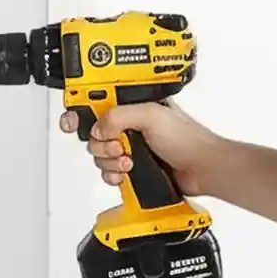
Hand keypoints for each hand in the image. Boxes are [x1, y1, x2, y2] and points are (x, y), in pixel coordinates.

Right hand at [59, 101, 223, 196]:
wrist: (202, 169)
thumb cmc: (188, 139)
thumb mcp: (150, 115)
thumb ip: (118, 116)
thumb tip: (98, 128)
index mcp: (133, 104)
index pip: (98, 102)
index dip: (81, 110)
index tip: (74, 120)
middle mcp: (129, 124)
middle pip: (94, 132)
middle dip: (101, 143)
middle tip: (117, 146)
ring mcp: (130, 147)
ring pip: (100, 154)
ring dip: (110, 161)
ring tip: (129, 161)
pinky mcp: (132, 168)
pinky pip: (109, 172)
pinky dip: (113, 175)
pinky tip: (126, 174)